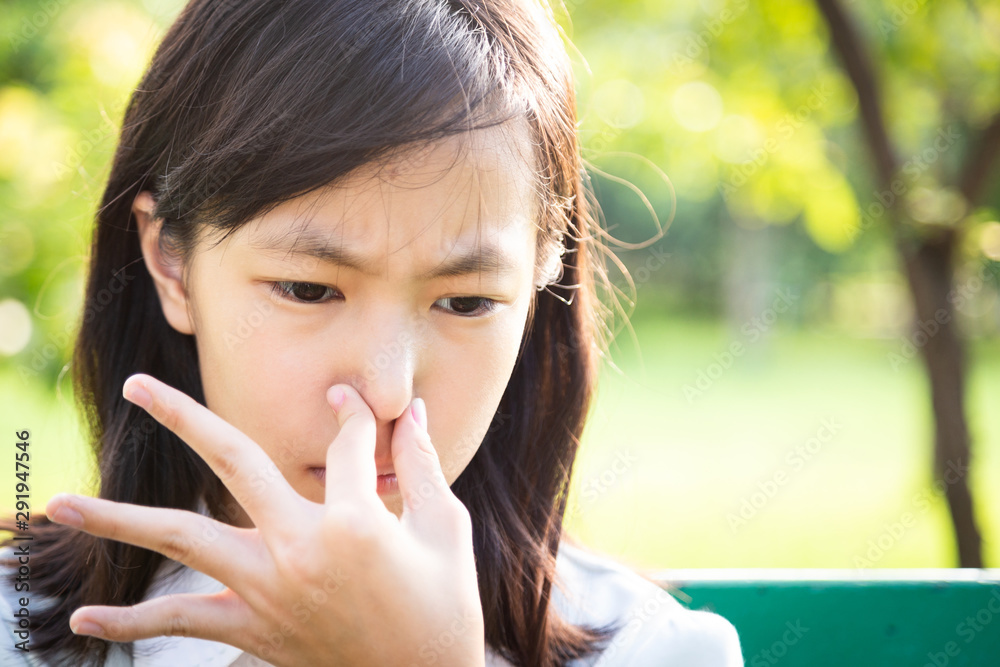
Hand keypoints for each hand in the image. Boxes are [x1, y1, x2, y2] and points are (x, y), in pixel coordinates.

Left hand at [44, 373, 485, 666]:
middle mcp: (299, 548)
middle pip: (233, 462)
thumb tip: (407, 411)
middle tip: (137, 385)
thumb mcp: (444, 529)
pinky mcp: (255, 629)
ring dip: (118, 519)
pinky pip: (184, 621)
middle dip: (184, 417)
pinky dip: (133, 619)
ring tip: (59, 505)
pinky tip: (86, 616)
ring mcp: (269, 590)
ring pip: (183, 539)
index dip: (352, 416)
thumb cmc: (445, 608)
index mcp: (356, 521)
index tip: (349, 403)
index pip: (346, 443)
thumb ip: (419, 465)